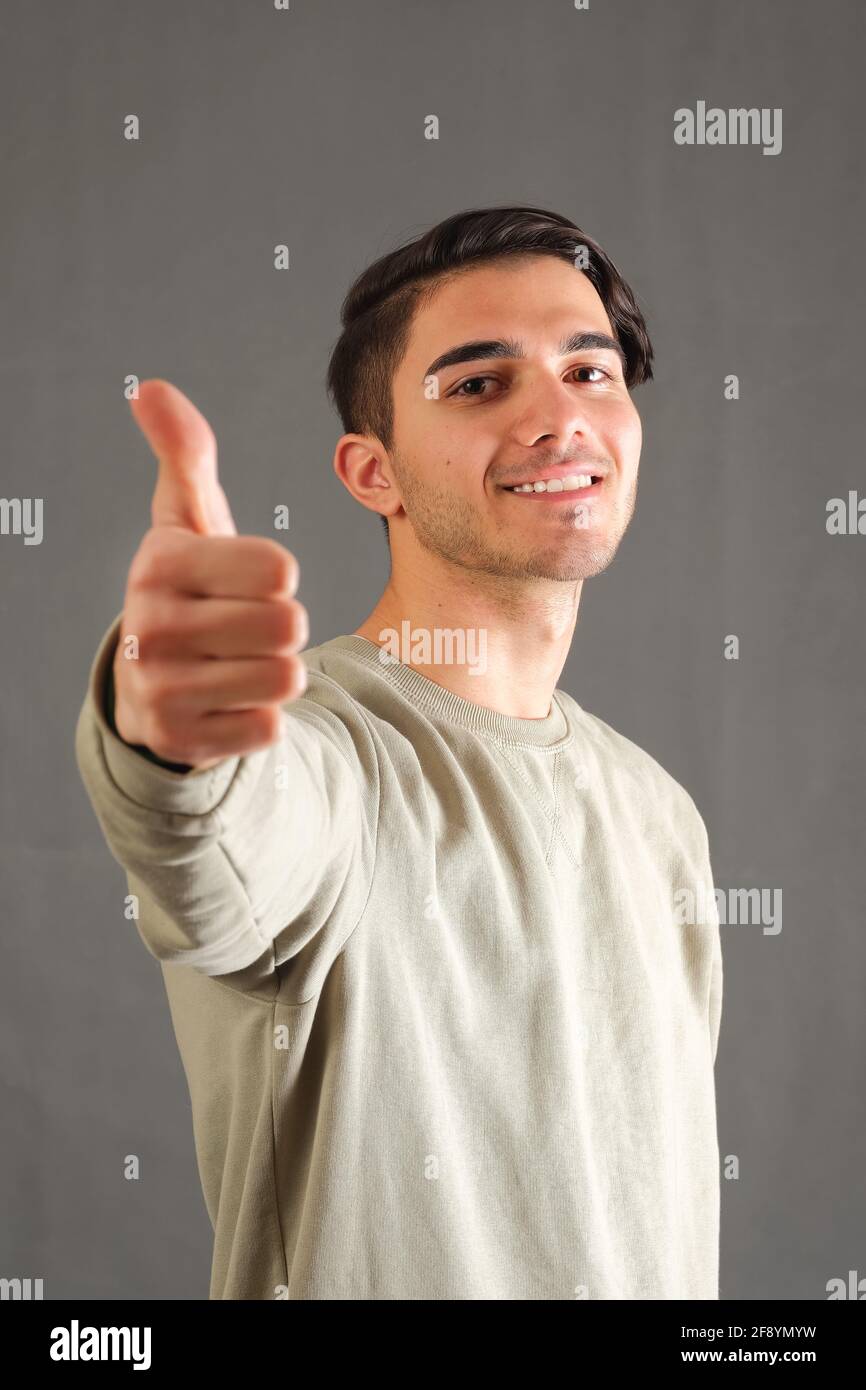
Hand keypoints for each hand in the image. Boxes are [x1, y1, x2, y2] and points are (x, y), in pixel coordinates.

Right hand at [112, 379, 307, 770]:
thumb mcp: (188, 521)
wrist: (150, 687)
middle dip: (281, 629)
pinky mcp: (184, 741)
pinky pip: (270, 727)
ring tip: (238, 666)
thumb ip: (185, 454)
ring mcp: (163, 690)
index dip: (277, 576)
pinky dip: (261, 718)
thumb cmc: (189, 591)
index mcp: (160, 565)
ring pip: (285, 678)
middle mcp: (152, 628)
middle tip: (245, 631)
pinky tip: (228, 704)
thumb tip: (151, 387)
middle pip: (288, 625)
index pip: (278, 568)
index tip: (244, 582)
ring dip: (277, 673)